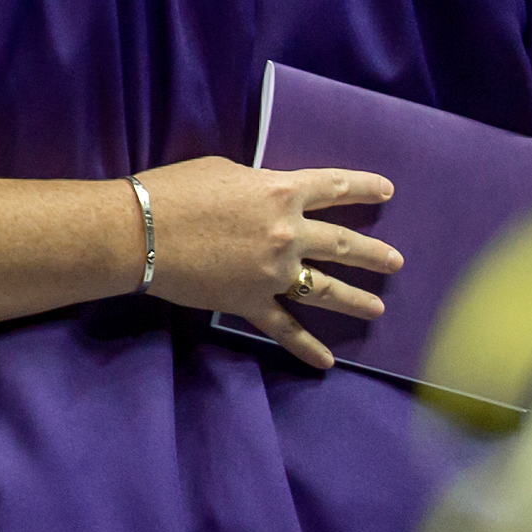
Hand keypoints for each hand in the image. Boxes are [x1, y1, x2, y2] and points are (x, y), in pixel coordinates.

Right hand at [136, 153, 400, 370]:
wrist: (137, 233)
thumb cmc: (171, 190)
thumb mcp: (221, 170)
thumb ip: (255, 186)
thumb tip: (266, 199)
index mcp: (280, 192)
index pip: (334, 187)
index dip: (364, 187)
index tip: (388, 191)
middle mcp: (288, 234)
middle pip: (342, 244)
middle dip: (372, 253)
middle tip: (394, 260)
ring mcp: (274, 273)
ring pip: (326, 290)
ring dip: (356, 299)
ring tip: (377, 307)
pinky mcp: (251, 303)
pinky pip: (286, 329)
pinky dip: (306, 347)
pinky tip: (326, 361)